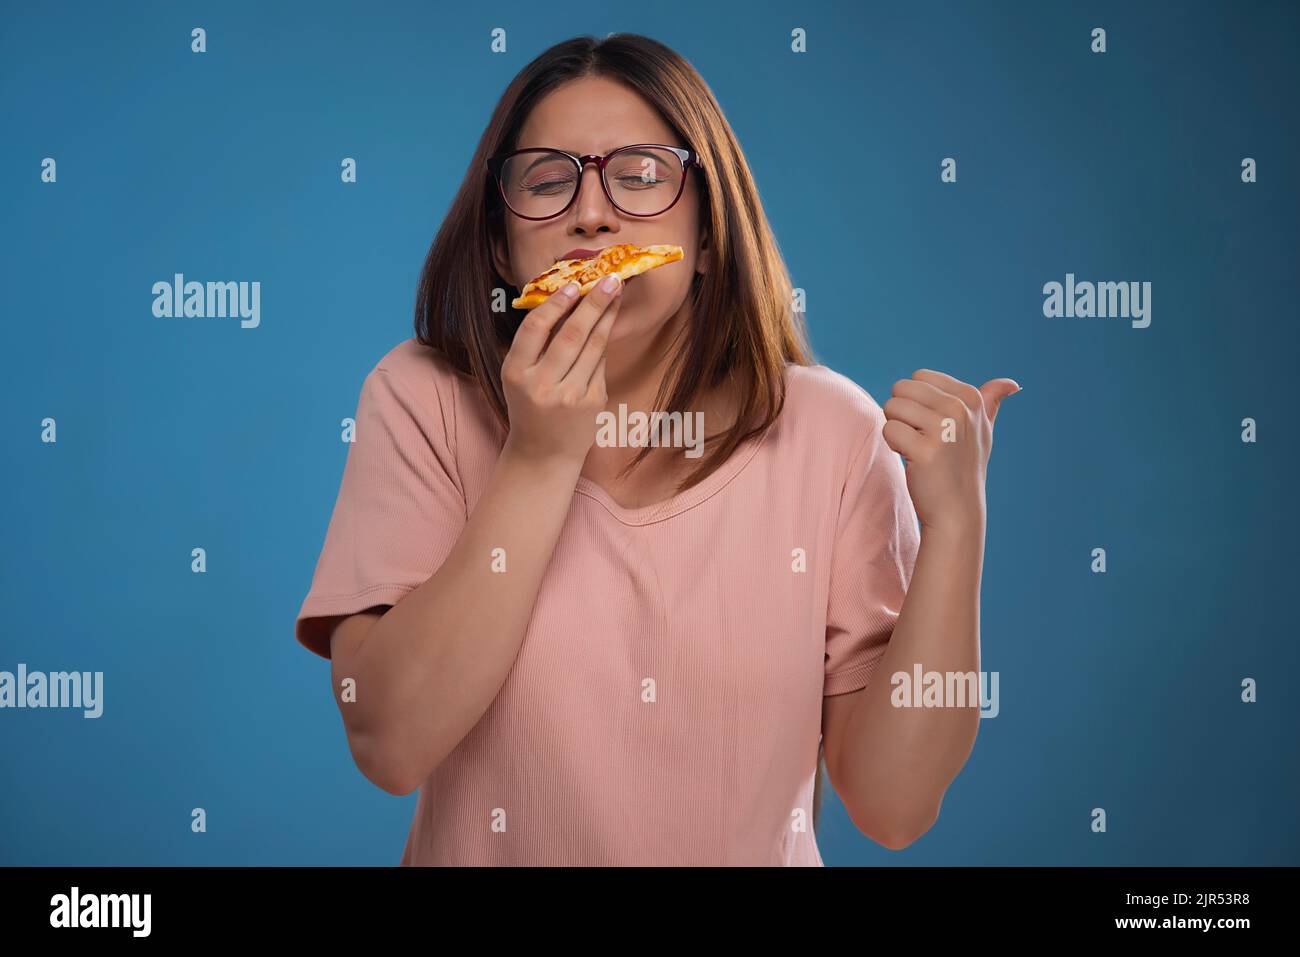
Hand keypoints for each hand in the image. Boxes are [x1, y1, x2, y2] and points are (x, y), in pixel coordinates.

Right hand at [500, 274, 623, 466]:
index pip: (535, 329)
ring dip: (607, 317)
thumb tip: (566, 298)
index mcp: (515, 373)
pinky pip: (600, 365)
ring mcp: (569, 396)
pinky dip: (602, 344)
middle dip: (593, 303)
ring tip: (615, 295)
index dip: (556, 304)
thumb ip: (536, 345)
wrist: (543, 453)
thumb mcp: (519, 376)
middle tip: (609, 279)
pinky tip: (607, 326)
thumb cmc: (530, 406)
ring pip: (593, 347)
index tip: (573, 285)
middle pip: (571, 334)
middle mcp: (541, 385)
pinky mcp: (591, 404)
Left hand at [881, 369, 1020, 538]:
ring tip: (917, 448)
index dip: (916, 401)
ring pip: (892, 407)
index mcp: (971, 397)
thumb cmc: (963, 467)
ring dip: (896, 429)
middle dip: (901, 412)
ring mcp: (944, 429)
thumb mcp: (982, 431)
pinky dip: (893, 446)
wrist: (957, 509)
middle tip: (921, 438)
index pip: (918, 376)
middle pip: (901, 388)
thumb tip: (1011, 383)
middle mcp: (960, 408)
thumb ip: (990, 402)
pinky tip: (912, 459)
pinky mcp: (926, 450)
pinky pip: (889, 430)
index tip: (933, 426)